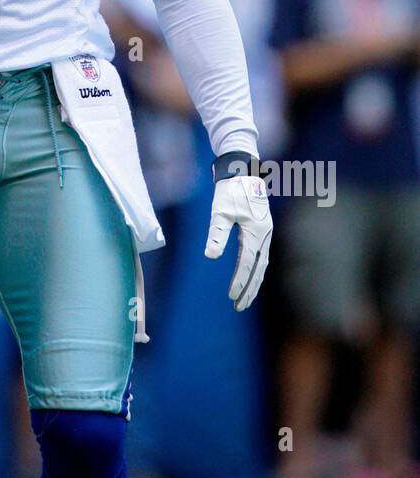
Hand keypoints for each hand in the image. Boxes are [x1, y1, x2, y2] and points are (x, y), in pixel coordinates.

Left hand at [205, 167, 271, 310]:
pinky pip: (260, 256)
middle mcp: (265, 235)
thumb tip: (211, 255)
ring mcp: (266, 232)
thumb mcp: (220, 211)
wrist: (242, 171)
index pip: (247, 263)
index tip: (231, 296)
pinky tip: (251, 278)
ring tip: (246, 298)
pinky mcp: (262, 230)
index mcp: (256, 231)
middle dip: (249, 288)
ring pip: (261, 264)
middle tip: (239, 306)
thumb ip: (217, 234)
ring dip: (254, 282)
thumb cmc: (230, 190)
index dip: (240, 281)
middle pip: (258, 268)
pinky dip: (256, 270)